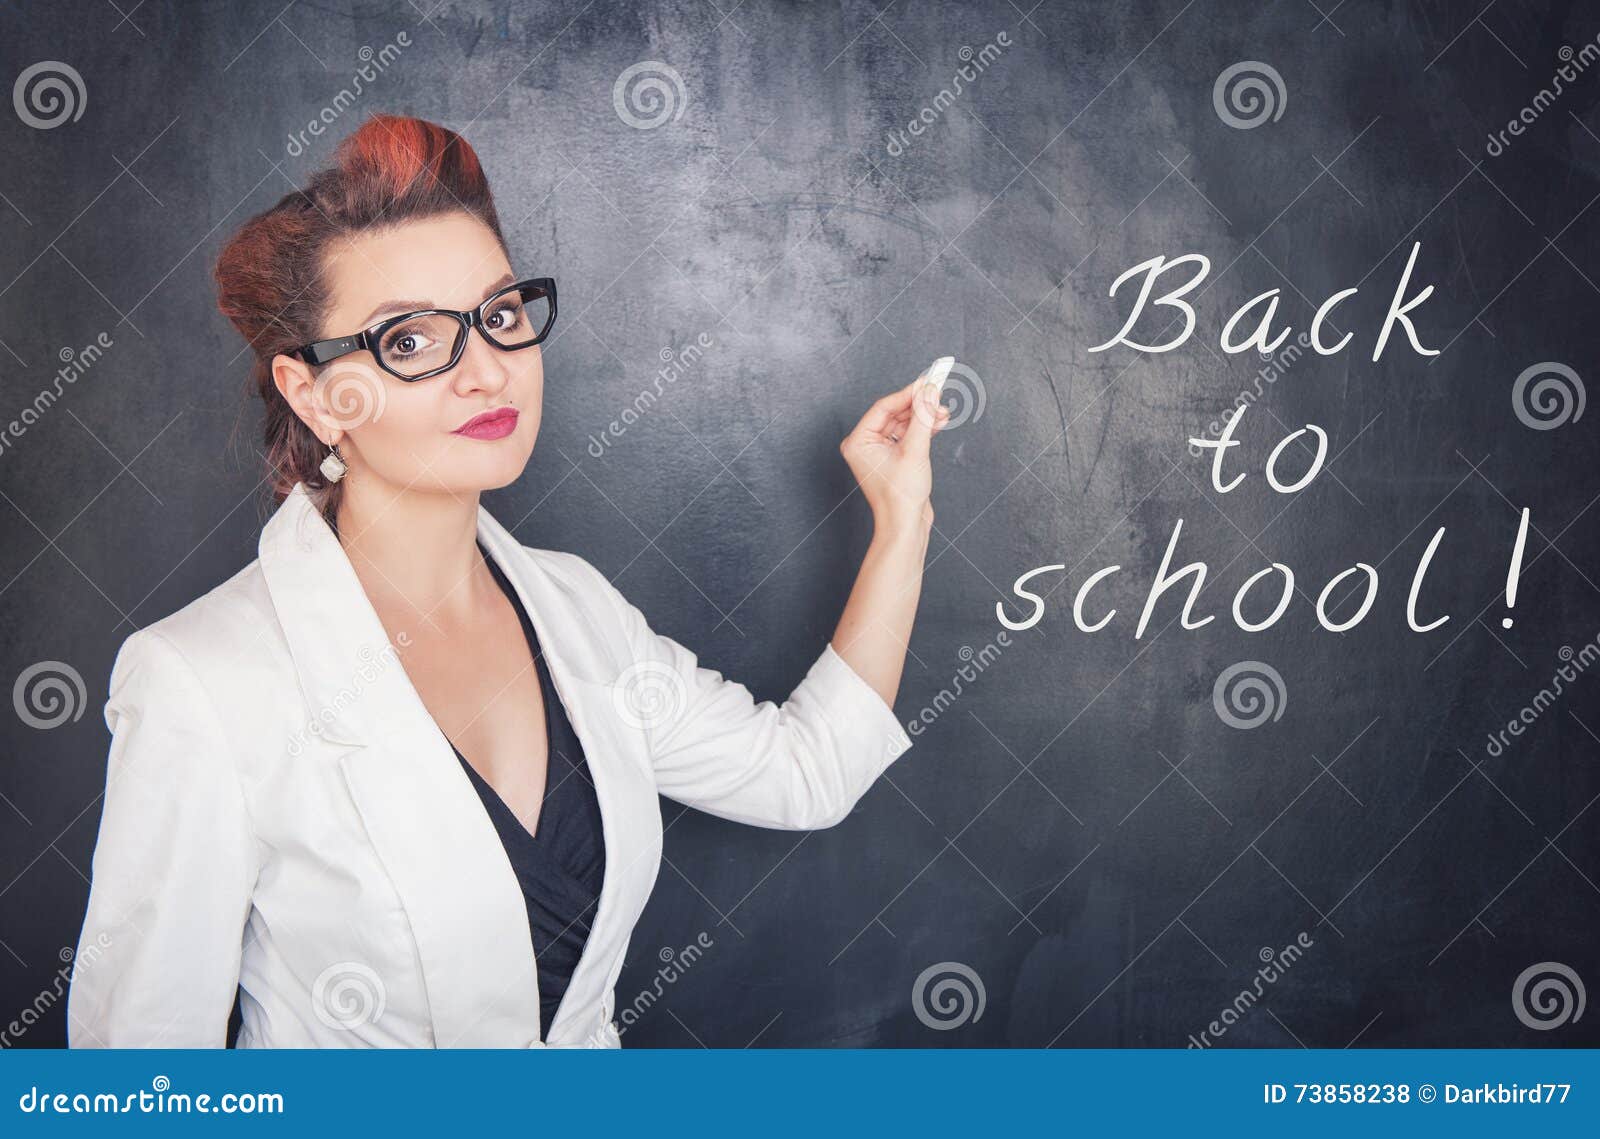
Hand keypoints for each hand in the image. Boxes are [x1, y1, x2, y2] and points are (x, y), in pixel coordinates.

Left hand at [839, 365, 951, 534]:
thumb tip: (930, 391)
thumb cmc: (901, 496)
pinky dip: (923, 429)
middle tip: (940, 393)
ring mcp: (879, 452)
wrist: (906, 526)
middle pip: (895, 413)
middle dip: (919, 405)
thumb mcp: (914, 451)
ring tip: (944, 412)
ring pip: (904, 423)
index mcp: (859, 441)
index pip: (885, 407)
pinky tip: (938, 422)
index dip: (909, 393)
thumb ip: (923, 417)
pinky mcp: (893, 459)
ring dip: (924, 417)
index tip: (929, 380)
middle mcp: (865, 444)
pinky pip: (908, 435)